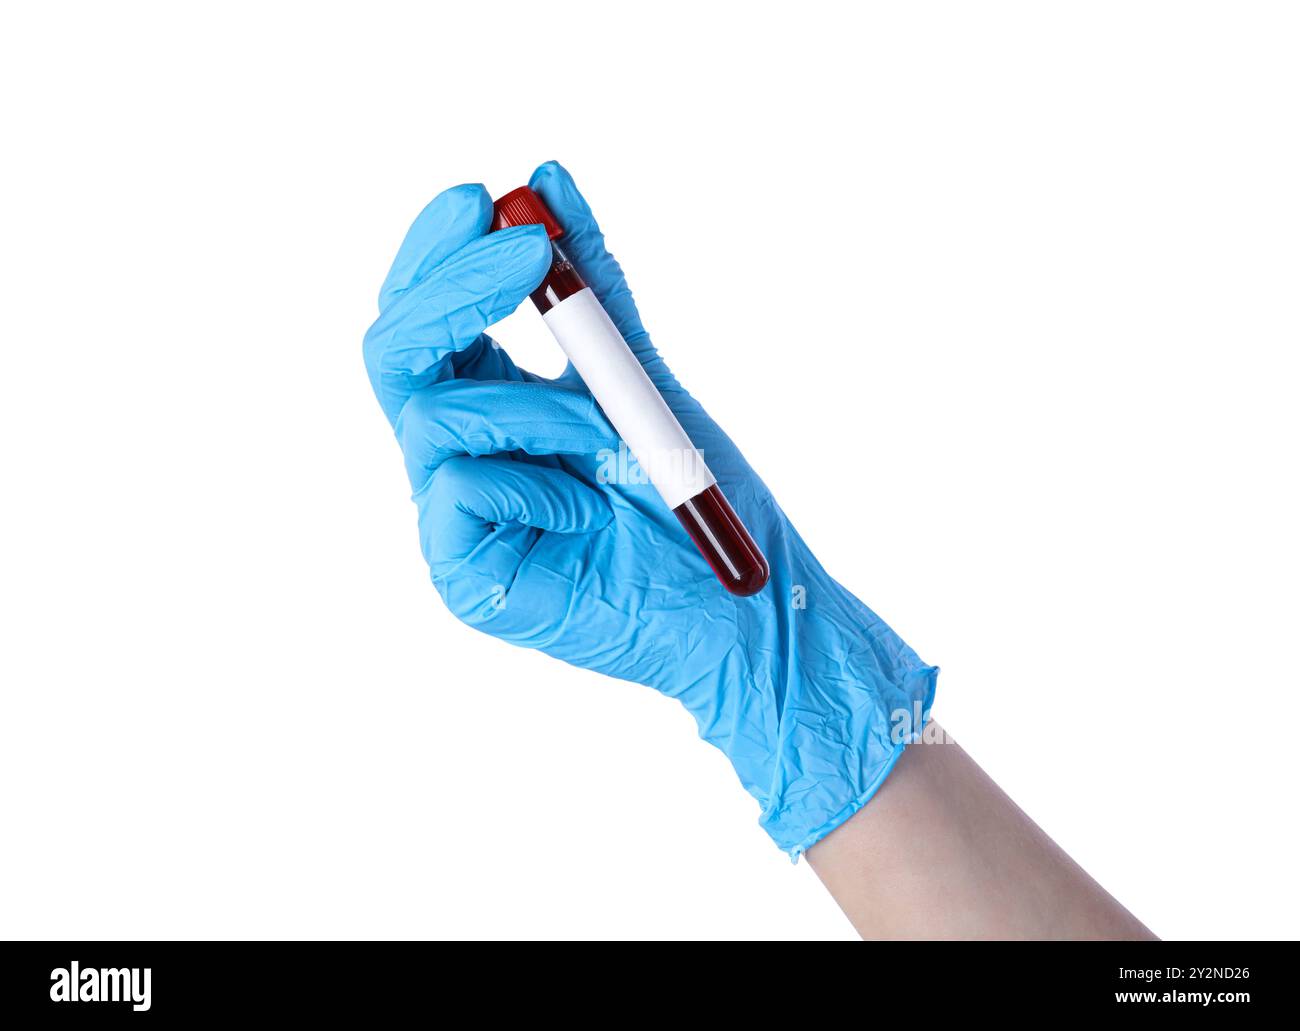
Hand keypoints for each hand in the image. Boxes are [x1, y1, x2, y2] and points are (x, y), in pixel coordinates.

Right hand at [363, 161, 936, 855]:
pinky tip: (590, 511)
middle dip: (451, 287)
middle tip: (521, 249)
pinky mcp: (461, 574)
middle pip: (395, 350)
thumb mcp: (639, 374)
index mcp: (491, 406)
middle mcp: (457, 454)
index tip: (482, 196)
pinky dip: (537, 476)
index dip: (438, 253)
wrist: (744, 610)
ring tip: (614, 435)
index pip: (426, 315)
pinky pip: (458, 483)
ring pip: (434, 412)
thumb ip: (592, 290)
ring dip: (537, 403)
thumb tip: (546, 177)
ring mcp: (453, 517)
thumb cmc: (697, 499)